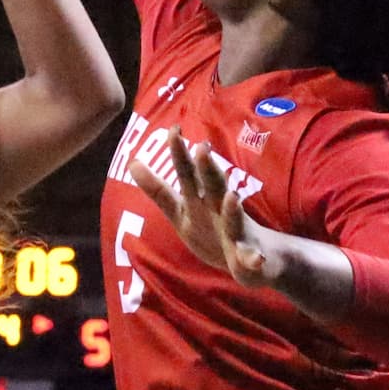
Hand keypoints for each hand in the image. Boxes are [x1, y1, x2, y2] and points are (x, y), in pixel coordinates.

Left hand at [131, 128, 277, 290]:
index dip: (178, 155)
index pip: (185, 174)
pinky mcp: (248, 256)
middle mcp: (217, 210)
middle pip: (211, 186)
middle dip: (208, 170)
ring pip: (233, 218)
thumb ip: (158, 190)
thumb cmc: (212, 229)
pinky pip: (252, 257)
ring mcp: (236, 232)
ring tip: (232, 197)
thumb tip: (131, 162)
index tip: (174, 129)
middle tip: (202, 148)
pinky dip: (254, 257)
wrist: (255, 258)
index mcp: (198, 201)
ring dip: (232, 209)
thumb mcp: (180, 213)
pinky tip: (257, 260)